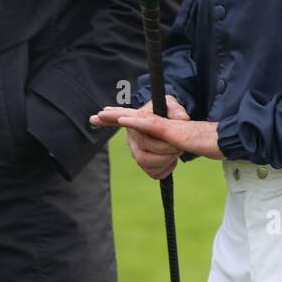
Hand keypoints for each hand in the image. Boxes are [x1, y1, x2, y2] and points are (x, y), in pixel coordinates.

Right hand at [89, 95, 203, 179]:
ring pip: (147, 162)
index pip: (119, 118)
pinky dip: (168, 168)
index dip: (110, 117)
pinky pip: (155, 174)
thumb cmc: (169, 116)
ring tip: (176, 149)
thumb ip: (177, 111)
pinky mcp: (147, 167)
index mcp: (136, 121)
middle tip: (178, 143)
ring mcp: (138, 154)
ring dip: (167, 158)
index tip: (101, 114)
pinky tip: (171, 160)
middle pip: (143, 146)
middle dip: (165, 146)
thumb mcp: (173, 108)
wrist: (176, 134)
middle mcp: (133, 138)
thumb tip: (181, 119)